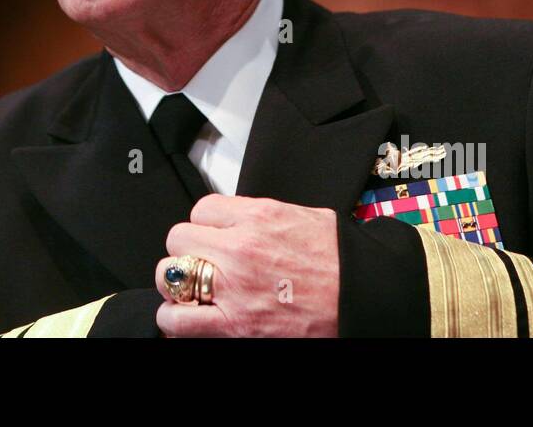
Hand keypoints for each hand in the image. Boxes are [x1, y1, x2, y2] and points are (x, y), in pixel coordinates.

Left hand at [155, 194, 339, 336]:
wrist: (363, 296)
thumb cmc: (341, 260)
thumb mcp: (301, 217)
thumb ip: (260, 216)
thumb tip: (238, 219)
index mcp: (257, 216)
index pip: (202, 209)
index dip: (207, 225)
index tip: (215, 236)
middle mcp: (240, 247)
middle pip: (179, 237)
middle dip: (190, 249)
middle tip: (204, 262)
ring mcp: (233, 287)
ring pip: (169, 273)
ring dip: (179, 281)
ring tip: (194, 289)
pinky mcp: (233, 324)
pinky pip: (177, 318)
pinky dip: (175, 318)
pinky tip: (188, 316)